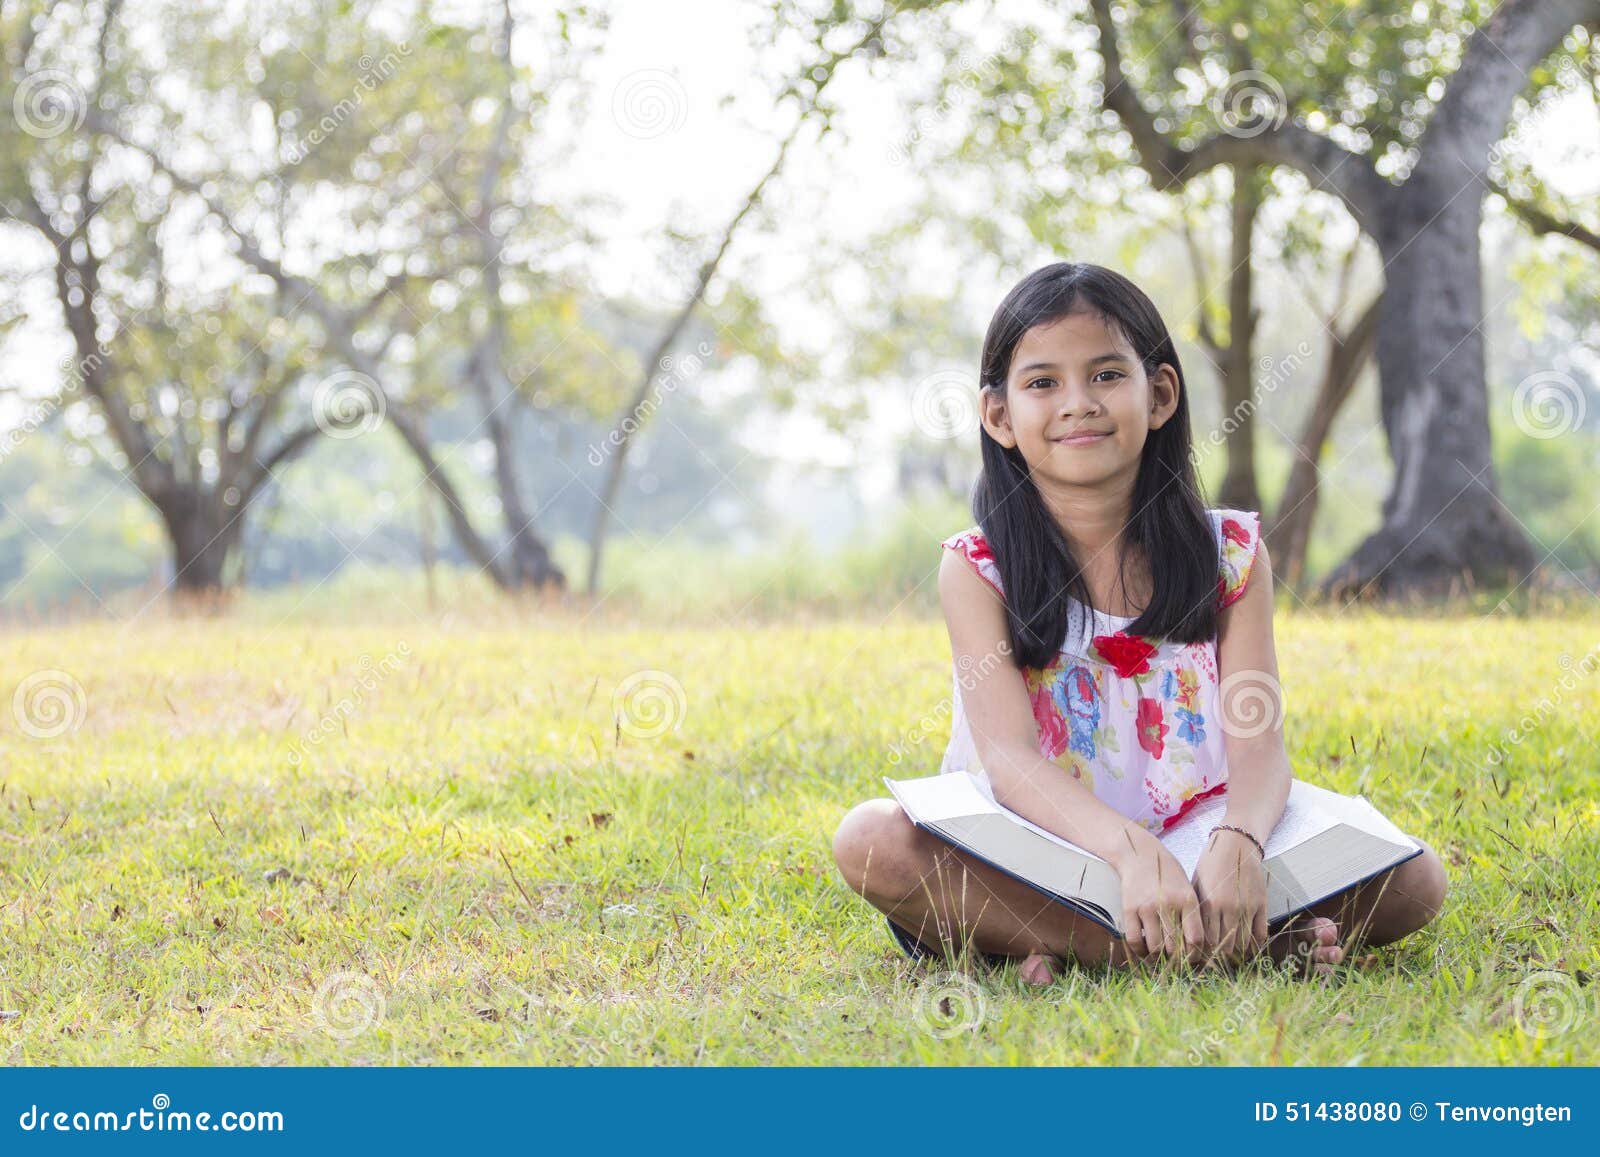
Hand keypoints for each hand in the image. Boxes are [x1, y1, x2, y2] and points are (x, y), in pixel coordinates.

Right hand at [1113, 829, 1205, 966]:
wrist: (1140, 853)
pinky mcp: (1129, 908)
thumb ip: (1192, 915)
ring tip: (1160, 957)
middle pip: (1175, 947)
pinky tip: (1144, 950)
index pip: (1195, 939)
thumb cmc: (1168, 873)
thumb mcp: (1187, 889)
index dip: (1195, 955)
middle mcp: (1168, 904)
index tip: (1192, 959)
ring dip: (1158, 957)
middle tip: (1175, 961)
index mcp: (1188, 900)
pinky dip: (1139, 950)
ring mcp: (1147, 907)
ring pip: (1155, 947)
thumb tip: (1195, 947)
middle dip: (1176, 959)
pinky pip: (1134, 939)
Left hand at [1191, 829, 1268, 968]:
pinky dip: (1255, 945)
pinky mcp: (1261, 905)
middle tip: (1215, 961)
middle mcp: (1227, 908)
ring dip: (1237, 953)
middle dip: (1219, 957)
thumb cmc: (1210, 865)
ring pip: (1243, 944)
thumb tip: (1188, 935)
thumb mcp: (1196, 885)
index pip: (1205, 940)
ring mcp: (1246, 907)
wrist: (1236, 845)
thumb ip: (1195, 910)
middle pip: (1224, 946)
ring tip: (1231, 957)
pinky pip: (1260, 934)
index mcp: (1208, 903)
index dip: (1202, 953)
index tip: (1200, 959)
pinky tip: (1249, 947)